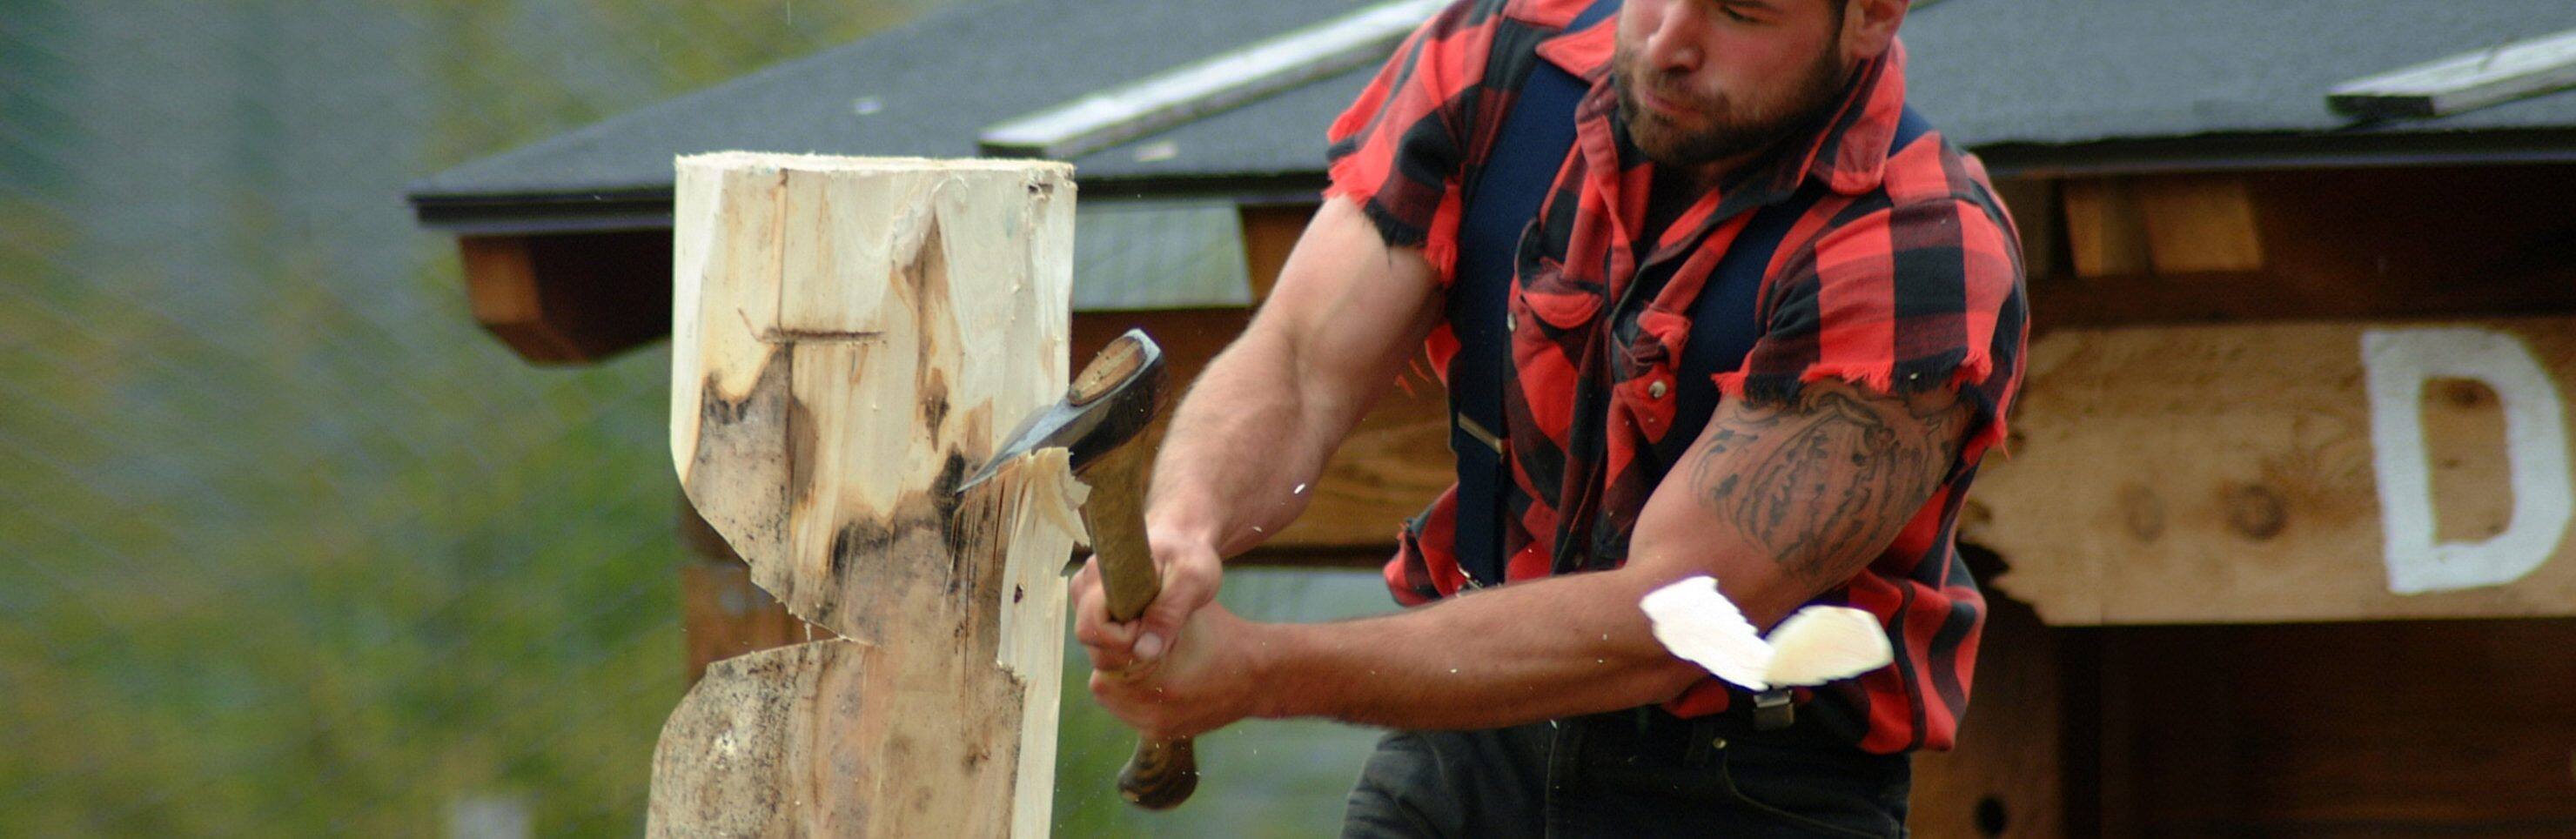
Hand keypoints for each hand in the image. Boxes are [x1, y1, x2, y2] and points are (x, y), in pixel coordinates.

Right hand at [1071, 527, 1222, 672]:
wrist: (1184, 540)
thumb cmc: (1189, 554)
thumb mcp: (1192, 580)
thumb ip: (1169, 614)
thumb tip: (1144, 652)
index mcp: (1101, 574)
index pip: (1094, 628)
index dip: (1126, 639)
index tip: (1158, 623)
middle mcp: (1085, 586)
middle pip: (1090, 641)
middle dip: (1128, 649)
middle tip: (1163, 632)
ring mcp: (1085, 598)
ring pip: (1095, 647)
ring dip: (1128, 651)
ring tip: (1158, 628)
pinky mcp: (1092, 609)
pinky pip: (1101, 645)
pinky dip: (1125, 648)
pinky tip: (1149, 629)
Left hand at [1087, 602, 1261, 739]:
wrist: (1260, 676)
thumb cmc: (1222, 634)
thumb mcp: (1184, 610)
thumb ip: (1146, 607)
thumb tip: (1112, 595)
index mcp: (1155, 680)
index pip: (1104, 655)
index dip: (1110, 636)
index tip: (1122, 624)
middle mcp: (1152, 713)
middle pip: (1103, 680)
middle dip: (1113, 658)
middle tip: (1129, 639)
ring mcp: (1155, 727)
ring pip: (1114, 698)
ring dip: (1121, 678)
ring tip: (1142, 657)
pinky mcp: (1162, 733)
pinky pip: (1131, 711)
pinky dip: (1135, 694)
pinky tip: (1154, 675)